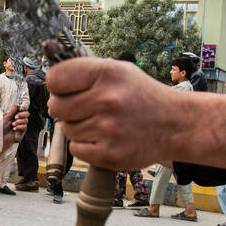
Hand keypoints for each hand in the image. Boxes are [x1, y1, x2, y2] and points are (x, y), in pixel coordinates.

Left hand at [0, 104, 27, 142]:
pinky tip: (14, 128)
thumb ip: (11, 112)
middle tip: (16, 117)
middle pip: (27, 114)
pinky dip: (19, 127)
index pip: (22, 110)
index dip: (23, 108)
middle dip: (22, 114)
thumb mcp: (5, 118)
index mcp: (15, 115)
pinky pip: (24, 127)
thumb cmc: (2, 129)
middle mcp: (19, 120)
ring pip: (26, 120)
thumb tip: (15, 106)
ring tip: (13, 124)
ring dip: (19, 122)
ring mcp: (21, 125)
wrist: (1, 137)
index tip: (21, 108)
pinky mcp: (22, 131)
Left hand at [47, 57, 178, 170]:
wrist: (175, 125)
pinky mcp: (109, 154)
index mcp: (107, 73)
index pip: (55, 78)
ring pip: (66, 129)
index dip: (57, 86)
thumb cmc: (141, 96)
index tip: (66, 90)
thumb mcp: (119, 71)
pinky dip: (85, 146)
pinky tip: (104, 138)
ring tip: (102, 123)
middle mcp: (107, 100)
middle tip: (84, 109)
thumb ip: (85, 71)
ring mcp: (108, 129)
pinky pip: (76, 149)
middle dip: (65, 109)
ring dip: (79, 128)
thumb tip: (50, 77)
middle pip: (55, 107)